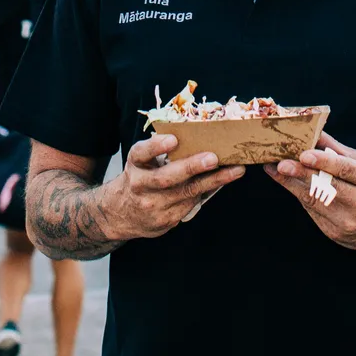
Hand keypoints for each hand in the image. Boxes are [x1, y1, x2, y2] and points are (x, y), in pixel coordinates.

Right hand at [105, 133, 244, 240]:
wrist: (120, 213)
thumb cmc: (140, 177)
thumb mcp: (142, 161)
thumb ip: (160, 149)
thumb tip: (197, 134)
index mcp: (135, 165)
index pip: (142, 153)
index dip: (156, 146)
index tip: (173, 139)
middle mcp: (141, 186)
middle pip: (166, 177)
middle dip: (192, 167)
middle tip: (213, 158)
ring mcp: (153, 206)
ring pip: (186, 193)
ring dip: (214, 181)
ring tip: (235, 170)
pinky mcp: (165, 220)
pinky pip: (191, 203)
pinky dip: (209, 191)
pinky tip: (223, 181)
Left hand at [264, 132, 355, 251]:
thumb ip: (338, 151)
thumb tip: (314, 132)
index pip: (347, 171)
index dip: (325, 163)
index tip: (305, 154)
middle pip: (328, 188)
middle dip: (301, 175)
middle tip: (281, 164)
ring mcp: (349, 223)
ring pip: (315, 202)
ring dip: (292, 185)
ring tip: (275, 169)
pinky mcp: (336, 235)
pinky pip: (313, 212)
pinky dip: (299, 196)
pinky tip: (287, 184)